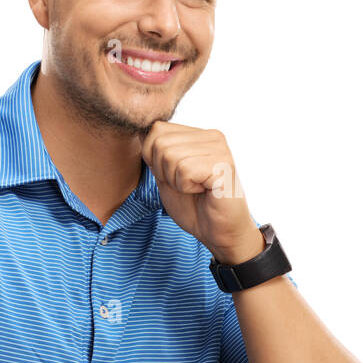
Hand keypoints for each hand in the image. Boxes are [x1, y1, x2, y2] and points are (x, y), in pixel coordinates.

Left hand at [140, 121, 263, 263]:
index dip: (154, 158)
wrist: (219, 233)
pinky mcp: (222, 165)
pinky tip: (203, 191)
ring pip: (170, 156)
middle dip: (164, 171)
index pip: (157, 129)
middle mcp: (212, 136)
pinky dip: (186, 187)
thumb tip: (140, 132)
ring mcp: (219, 149)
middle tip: (186, 185)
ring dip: (176, 181)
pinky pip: (184, 170)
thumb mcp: (167, 175)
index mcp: (199, 134)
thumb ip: (156, 153)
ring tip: (196, 189)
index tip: (175, 176)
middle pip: (160, 143)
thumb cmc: (195, 206)